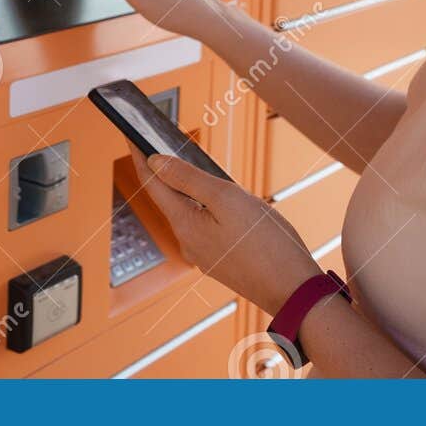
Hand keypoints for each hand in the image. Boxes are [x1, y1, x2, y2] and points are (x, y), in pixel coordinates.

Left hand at [128, 143, 320, 314]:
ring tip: (192, 165)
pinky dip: (206, 206)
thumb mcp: (227, 199)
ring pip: (189, 212)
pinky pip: (206, 226)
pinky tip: (223, 200)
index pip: (151, 183)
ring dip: (188, 188)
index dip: (139, 155)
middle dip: (164, 171)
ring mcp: (206, 254)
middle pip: (169, 198)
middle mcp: (189, 242)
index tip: (129, 132)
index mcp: (184, 225)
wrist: (296, 292)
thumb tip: (155, 162)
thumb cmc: (267, 244)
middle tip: (159, 142)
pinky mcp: (223, 260)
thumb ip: (188, 179)